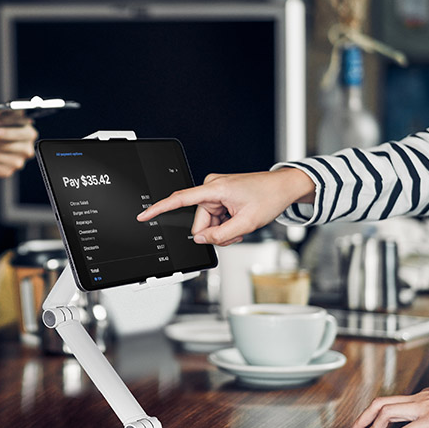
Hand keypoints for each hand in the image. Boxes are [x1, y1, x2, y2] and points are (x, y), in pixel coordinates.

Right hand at [137, 167, 315, 245]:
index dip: (160, 208)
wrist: (283, 187)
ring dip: (223, 230)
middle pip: (200, 223)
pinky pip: (215, 219)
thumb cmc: (269, 197)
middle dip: (215, 233)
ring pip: (208, 224)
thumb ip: (221, 235)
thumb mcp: (246, 223)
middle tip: (236, 231)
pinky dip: (226, 225)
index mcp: (214, 189)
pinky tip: (239, 220)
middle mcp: (211, 188)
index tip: (145, 215)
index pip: (180, 199)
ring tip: (241, 225)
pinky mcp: (220, 197)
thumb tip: (201, 240)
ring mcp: (215, 192)